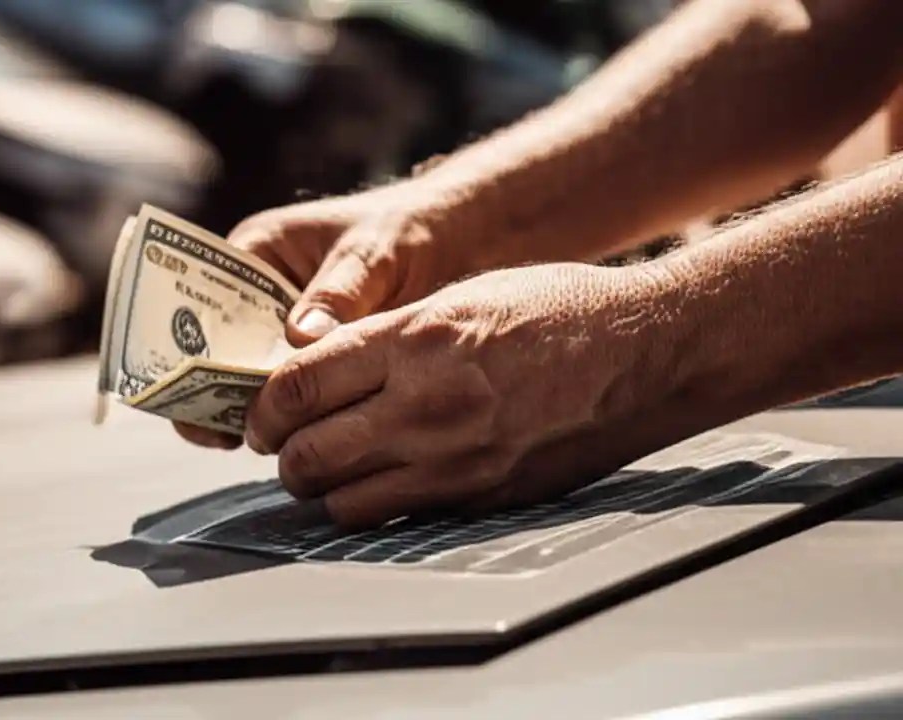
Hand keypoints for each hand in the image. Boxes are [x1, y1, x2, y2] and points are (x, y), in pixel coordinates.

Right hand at [174, 180, 472, 448]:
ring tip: (269, 444)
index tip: (197, 386)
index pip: (195, 298)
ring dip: (251, 411)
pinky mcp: (307, 361)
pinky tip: (305, 441)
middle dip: (215, 391)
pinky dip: (291, 417)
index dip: (187, 343)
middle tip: (234, 432)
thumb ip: (338, 293)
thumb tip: (301, 338)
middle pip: (211, 349)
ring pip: (244, 379)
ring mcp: (279, 331)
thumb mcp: (372, 253)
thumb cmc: (406, 228)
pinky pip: (286, 394)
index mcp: (254, 252)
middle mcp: (255, 293)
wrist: (456, 241)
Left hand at [242, 262, 674, 527]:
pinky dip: (374, 505)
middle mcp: (428, 406)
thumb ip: (384, 337)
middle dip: (282, 454)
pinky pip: (399, 517)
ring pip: (343, 502)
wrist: (645, 352)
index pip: (297, 386)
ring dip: (324, 487)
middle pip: (307, 455)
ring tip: (332, 465)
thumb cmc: (557, 309)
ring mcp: (457, 461)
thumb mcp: (460, 294)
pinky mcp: (483, 497)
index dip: (263, 406)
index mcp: (415, 340)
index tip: (261, 411)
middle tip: (283, 443)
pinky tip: (383, 480)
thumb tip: (318, 369)